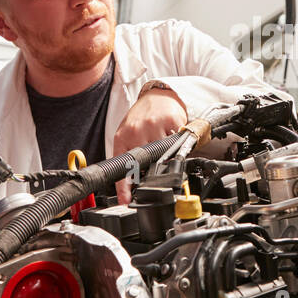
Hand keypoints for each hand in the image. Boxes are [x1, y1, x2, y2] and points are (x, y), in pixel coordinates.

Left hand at [112, 88, 186, 203]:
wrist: (157, 96)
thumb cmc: (141, 117)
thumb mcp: (128, 134)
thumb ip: (129, 154)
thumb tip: (134, 180)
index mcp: (122, 138)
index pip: (122, 167)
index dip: (124, 188)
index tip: (126, 201)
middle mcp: (136, 131)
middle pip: (146, 163)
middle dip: (150, 169)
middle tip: (153, 164)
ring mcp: (153, 125)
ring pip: (163, 154)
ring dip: (165, 154)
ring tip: (161, 142)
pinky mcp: (170, 121)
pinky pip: (175, 141)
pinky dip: (175, 142)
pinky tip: (170, 134)